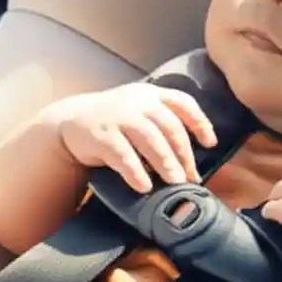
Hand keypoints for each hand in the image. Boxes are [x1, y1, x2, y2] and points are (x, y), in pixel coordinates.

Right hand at [49, 83, 216, 192]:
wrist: (70, 123)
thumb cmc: (115, 124)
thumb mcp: (140, 116)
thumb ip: (164, 130)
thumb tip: (191, 169)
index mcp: (151, 95)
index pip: (182, 102)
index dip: (200, 122)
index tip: (210, 144)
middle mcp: (137, 101)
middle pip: (169, 126)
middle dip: (183, 154)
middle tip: (191, 178)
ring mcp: (117, 116)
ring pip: (149, 138)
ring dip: (165, 162)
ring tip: (175, 183)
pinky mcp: (100, 135)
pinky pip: (122, 154)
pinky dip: (135, 171)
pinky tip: (144, 186)